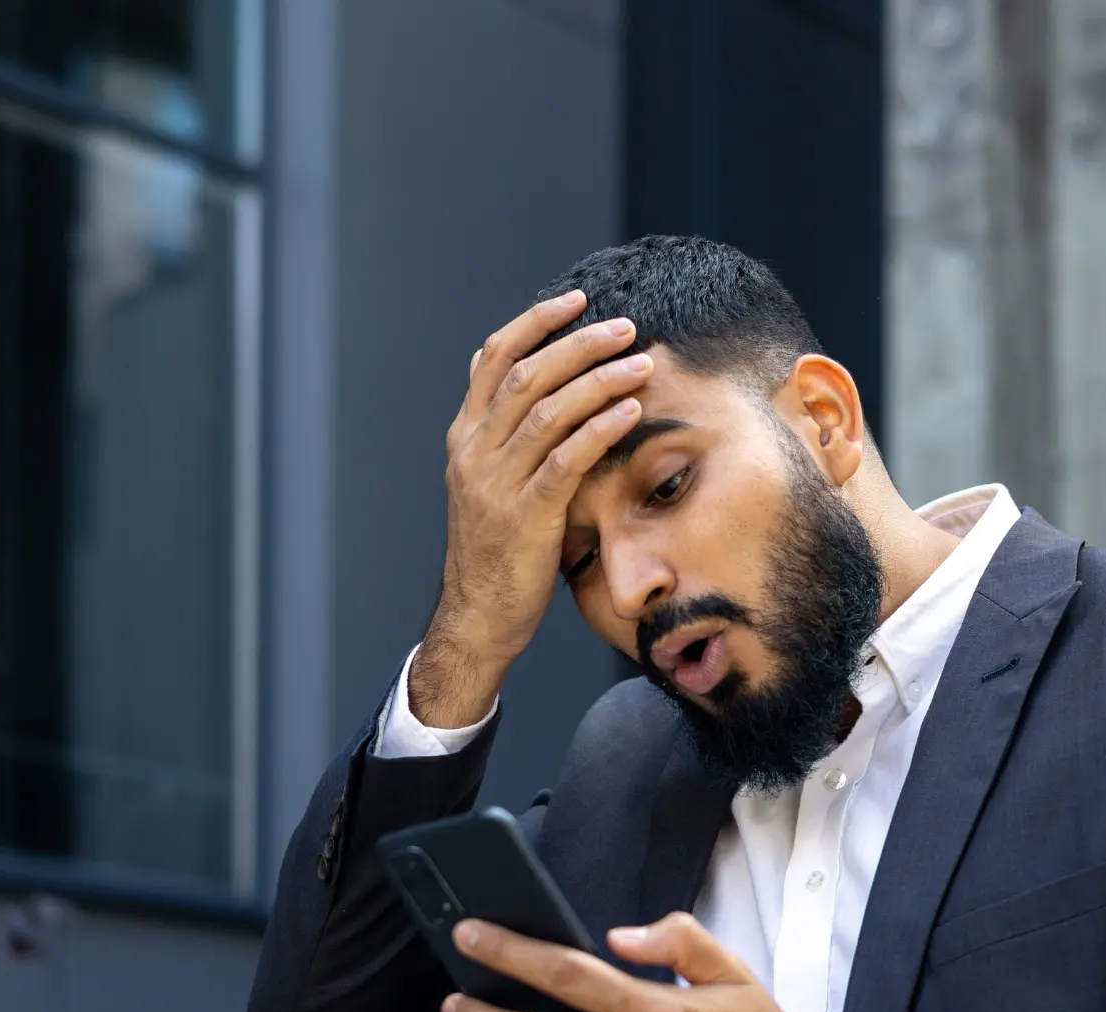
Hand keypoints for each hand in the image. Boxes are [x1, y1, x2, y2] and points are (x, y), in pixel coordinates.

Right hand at [411, 291, 653, 726]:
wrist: (478, 617)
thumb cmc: (497, 550)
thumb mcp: (489, 484)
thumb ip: (503, 435)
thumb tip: (520, 380)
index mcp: (465, 438)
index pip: (494, 359)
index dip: (535, 323)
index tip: (576, 299)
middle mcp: (474, 453)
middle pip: (526, 376)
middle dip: (578, 343)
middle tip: (624, 326)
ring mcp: (496, 485)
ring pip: (547, 411)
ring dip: (598, 380)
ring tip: (641, 361)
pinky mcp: (525, 517)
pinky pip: (565, 460)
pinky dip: (600, 429)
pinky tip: (631, 411)